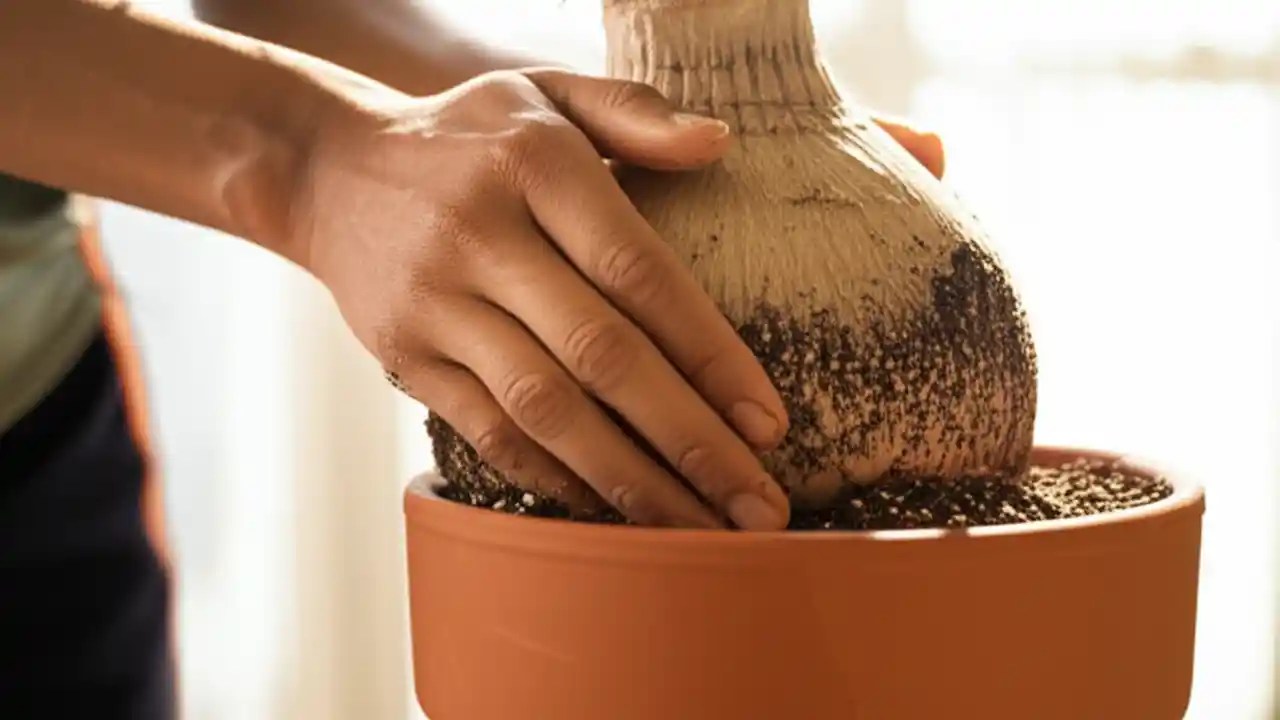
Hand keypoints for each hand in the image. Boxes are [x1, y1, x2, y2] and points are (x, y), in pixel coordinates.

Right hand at [294, 69, 944, 529]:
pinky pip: (488, 431)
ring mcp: (436, 303)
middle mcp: (481, 235)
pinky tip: (611, 511)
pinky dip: (554, 477)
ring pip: (545, 409)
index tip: (769, 424)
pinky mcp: (404, 357)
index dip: (710, 354)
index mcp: (535, 165)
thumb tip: (720, 142)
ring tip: (699, 532)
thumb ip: (633, 113)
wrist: (325, 172)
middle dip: (690, 441)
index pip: (639, 271)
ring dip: (629, 480)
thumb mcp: (545, 92)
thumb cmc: (467, 137)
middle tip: (759, 507)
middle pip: (601, 356)